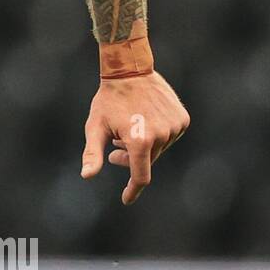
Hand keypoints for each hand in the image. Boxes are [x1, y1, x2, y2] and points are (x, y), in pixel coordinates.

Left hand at [81, 70, 189, 204]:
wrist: (130, 70)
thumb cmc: (108, 100)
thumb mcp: (95, 127)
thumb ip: (92, 153)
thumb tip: (86, 176)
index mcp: (140, 141)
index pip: (140, 176)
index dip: (133, 189)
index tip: (126, 199)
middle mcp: (162, 136)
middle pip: (146, 161)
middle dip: (129, 158)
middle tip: (114, 145)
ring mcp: (175, 127)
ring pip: (158, 149)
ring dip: (143, 145)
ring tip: (128, 127)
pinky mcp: (183, 119)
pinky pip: (169, 136)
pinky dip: (157, 134)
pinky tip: (144, 119)